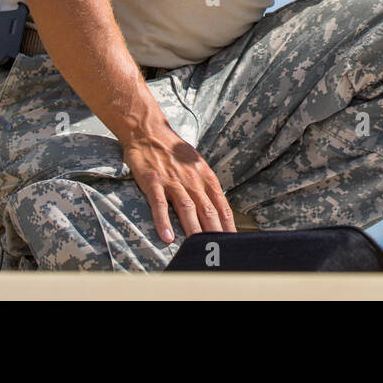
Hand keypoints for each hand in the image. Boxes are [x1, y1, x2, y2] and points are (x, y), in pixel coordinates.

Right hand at [123, 121, 236, 242]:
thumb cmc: (174, 152)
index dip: (228, 225)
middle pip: (207, 209)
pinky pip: (160, 204)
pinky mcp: (153, 181)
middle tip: (221, 250)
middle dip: (215, 232)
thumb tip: (217, 208)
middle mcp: (192, 180)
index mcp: (205, 177)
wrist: (149, 132)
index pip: (221, 205)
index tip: (233, 241)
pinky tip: (167, 236)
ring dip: (193, 229)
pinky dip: (164, 221)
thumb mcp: (197, 166)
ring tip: (198, 248)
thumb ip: (206, 186)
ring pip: (186, 208)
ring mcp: (172, 181)